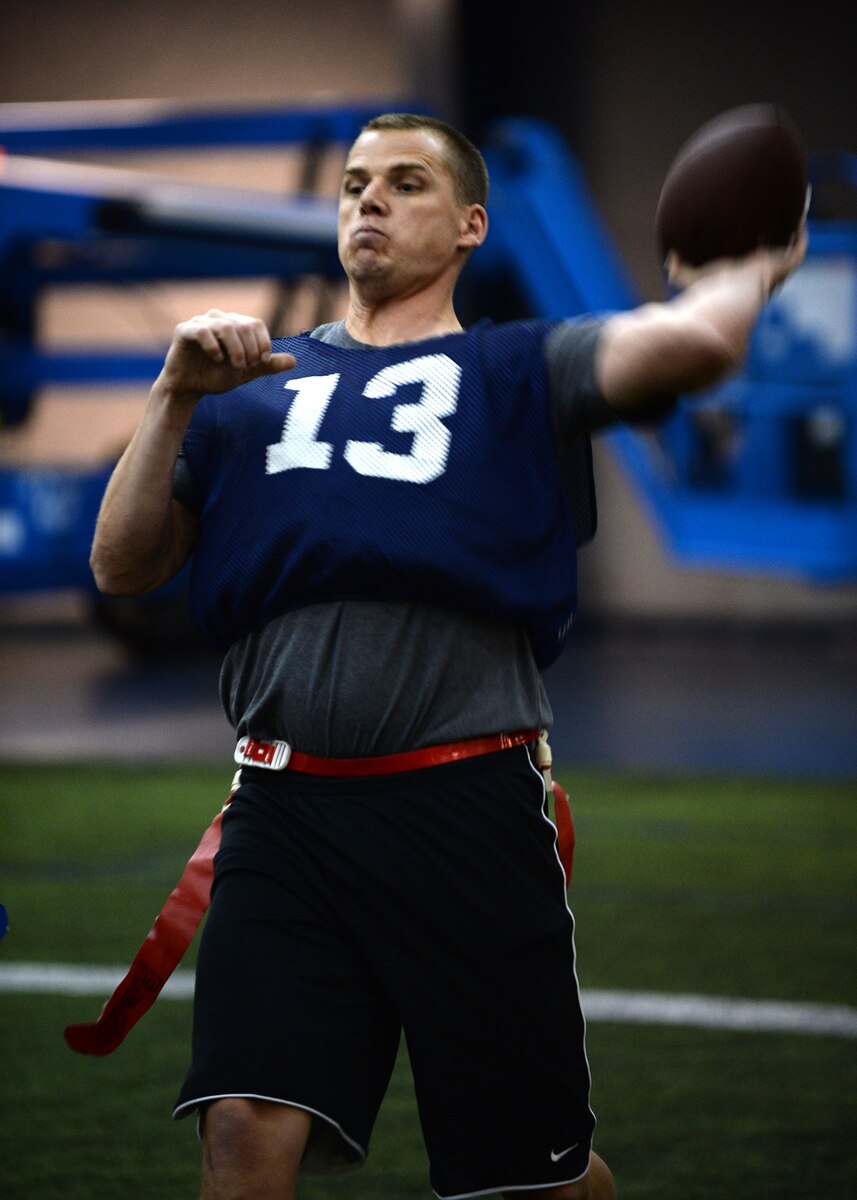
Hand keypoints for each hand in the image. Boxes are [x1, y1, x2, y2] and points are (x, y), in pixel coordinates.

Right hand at [157, 309, 295, 403]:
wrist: (189, 387)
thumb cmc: (217, 376)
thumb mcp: (247, 372)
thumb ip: (268, 365)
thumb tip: (294, 361)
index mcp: (235, 324)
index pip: (255, 324)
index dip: (262, 342)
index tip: (261, 362)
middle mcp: (219, 318)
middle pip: (243, 325)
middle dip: (250, 348)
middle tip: (248, 367)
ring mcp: (201, 322)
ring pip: (225, 327)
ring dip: (235, 349)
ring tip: (235, 366)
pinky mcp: (185, 330)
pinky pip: (202, 331)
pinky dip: (213, 346)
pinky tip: (217, 359)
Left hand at [665, 223, 808, 296]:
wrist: (728, 301)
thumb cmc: (710, 293)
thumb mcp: (693, 278)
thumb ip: (680, 270)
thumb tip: (669, 260)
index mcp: (743, 279)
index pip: (753, 266)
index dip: (757, 250)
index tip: (756, 233)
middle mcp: (761, 276)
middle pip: (773, 257)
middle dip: (777, 240)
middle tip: (778, 220)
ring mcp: (774, 273)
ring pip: (788, 251)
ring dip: (792, 234)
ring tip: (793, 214)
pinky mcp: (783, 268)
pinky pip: (798, 251)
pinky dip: (801, 237)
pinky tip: (800, 218)